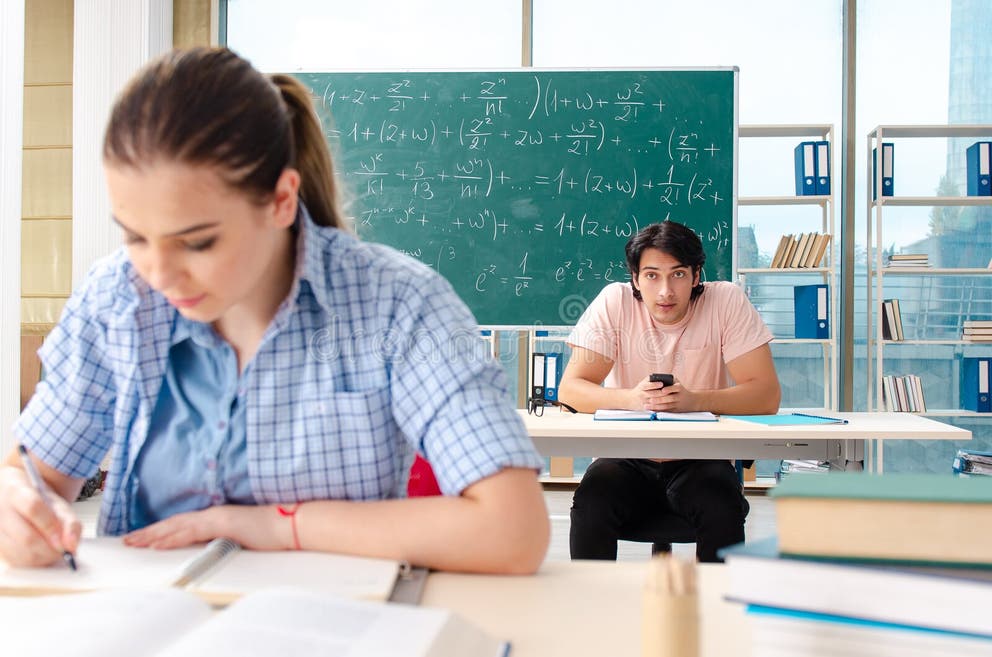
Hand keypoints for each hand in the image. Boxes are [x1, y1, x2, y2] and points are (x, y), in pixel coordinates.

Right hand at [0, 465, 80, 566]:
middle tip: (64, 551)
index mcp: (16, 490)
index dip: (50, 527)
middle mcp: (0, 509)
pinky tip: (41, 554)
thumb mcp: (58, 504)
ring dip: (43, 557)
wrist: (18, 499)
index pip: (33, 508)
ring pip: (20, 553)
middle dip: (50, 549)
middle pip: (26, 537)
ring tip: (54, 551)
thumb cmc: (39, 501)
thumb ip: (70, 523)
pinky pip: (14, 561)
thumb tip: (72, 546)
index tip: (64, 542)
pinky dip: (33, 562)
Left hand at [124, 504, 290, 550]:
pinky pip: (190, 532)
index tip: (144, 537)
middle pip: (173, 523)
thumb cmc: (270, 531)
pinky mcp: (221, 523)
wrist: (288, 524)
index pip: (182, 524)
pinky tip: (158, 544)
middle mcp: (212, 514)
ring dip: (153, 535)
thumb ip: (224, 538)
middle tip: (128, 540)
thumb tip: (212, 546)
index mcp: (216, 517)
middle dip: (149, 532)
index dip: (161, 530)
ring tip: (134, 542)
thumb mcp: (241, 535)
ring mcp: (216, 517)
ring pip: (177, 526)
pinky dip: (172, 538)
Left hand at [632, 376, 701, 412]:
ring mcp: (677, 404)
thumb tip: (655, 379)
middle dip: (660, 399)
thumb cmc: (680, 389)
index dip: (669, 389)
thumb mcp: (676, 383)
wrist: (692, 401)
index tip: (662, 390)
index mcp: (680, 388)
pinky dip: (658, 411)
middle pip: (670, 398)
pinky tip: (651, 410)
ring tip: (647, 405)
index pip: (675, 388)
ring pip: (667, 406)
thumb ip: (668, 380)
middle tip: (650, 399)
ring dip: (657, 406)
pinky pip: (666, 411)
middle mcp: (679, 396)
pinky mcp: (675, 411)